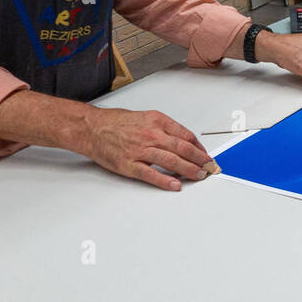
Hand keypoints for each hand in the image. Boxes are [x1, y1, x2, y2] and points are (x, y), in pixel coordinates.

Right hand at [80, 106, 213, 190]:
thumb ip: (164, 128)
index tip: (206, 155)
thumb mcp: (146, 117)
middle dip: (200, 159)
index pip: (186, 135)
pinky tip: (176, 184)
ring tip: (199, 175)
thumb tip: (183, 140)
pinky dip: (165, 180)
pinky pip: (151, 174)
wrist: (92, 128)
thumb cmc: (116, 122)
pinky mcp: (129, 164)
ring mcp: (140, 150)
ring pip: (171, 160)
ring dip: (189, 169)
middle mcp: (151, 134)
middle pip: (183, 148)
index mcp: (157, 121)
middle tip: (209, 167)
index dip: (199, 147)